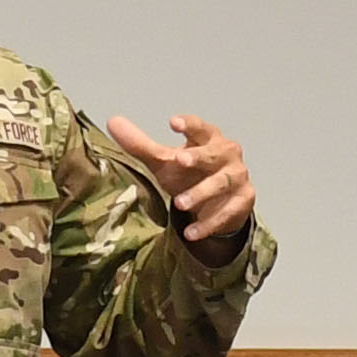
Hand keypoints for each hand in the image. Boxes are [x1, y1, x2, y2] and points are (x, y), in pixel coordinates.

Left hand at [106, 114, 256, 251]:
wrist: (219, 202)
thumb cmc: (191, 174)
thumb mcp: (165, 161)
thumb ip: (141, 145)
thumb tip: (113, 123)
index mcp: (209, 139)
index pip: (200, 127)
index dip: (189, 125)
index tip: (172, 123)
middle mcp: (227, 155)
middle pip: (215, 153)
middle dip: (198, 156)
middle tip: (179, 160)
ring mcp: (238, 178)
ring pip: (222, 183)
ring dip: (202, 193)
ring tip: (180, 204)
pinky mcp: (243, 201)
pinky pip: (228, 212)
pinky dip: (209, 223)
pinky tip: (191, 233)